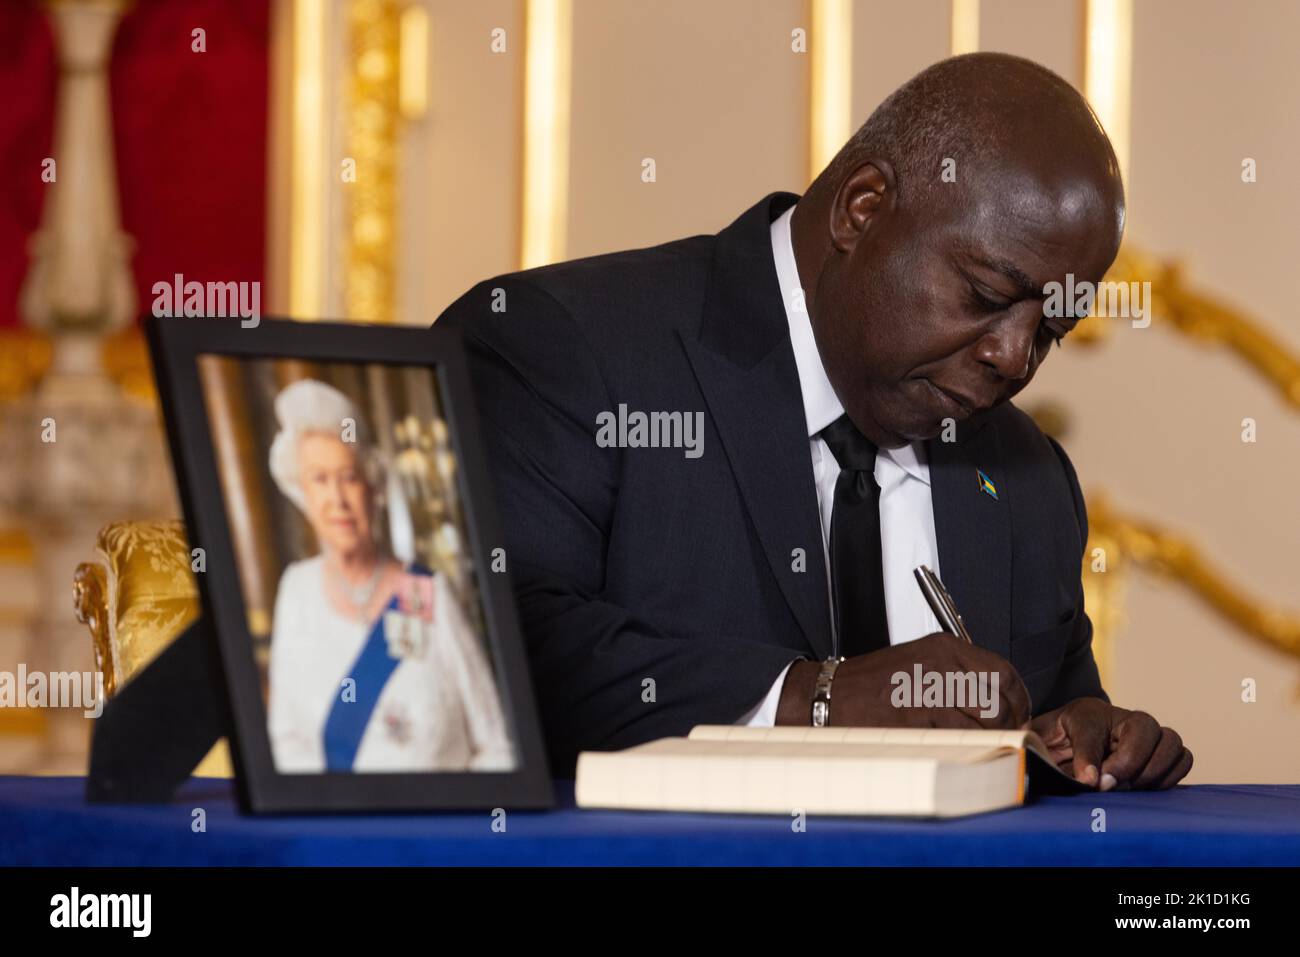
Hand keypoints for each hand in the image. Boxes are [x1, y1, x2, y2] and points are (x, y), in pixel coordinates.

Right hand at [776, 632, 1030, 729]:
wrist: (831, 695)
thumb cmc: (873, 684)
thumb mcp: (920, 663)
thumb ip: (958, 675)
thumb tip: (998, 703)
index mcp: (945, 646)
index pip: (1004, 671)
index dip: (1018, 698)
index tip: (1016, 713)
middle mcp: (942, 662)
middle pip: (1000, 697)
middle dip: (1007, 722)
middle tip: (1003, 734)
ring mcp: (931, 687)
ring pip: (985, 719)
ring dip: (988, 736)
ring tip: (978, 742)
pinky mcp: (919, 713)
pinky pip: (962, 734)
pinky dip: (967, 744)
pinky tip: (957, 745)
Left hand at [1029, 697, 1191, 789]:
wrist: (1066, 741)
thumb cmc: (1059, 736)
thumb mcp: (1050, 738)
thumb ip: (1074, 756)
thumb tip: (1092, 781)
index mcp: (1098, 713)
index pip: (1116, 731)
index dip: (1108, 760)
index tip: (1096, 782)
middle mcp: (1130, 721)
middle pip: (1156, 732)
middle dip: (1137, 766)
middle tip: (1114, 785)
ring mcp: (1150, 736)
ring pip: (1175, 746)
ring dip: (1156, 774)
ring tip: (1129, 788)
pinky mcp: (1163, 754)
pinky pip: (1183, 762)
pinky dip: (1169, 779)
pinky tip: (1143, 789)